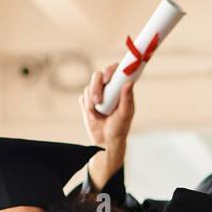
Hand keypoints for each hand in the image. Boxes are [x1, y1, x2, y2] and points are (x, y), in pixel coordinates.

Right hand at [79, 61, 133, 191]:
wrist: (106, 140)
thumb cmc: (120, 127)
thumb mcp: (125, 113)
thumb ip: (127, 98)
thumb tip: (129, 83)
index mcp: (119, 88)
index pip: (114, 70)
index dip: (110, 70)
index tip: (107, 79)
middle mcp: (107, 88)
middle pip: (98, 75)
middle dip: (96, 87)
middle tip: (98, 100)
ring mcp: (96, 93)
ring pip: (88, 87)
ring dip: (91, 101)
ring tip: (97, 114)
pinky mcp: (87, 101)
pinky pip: (83, 98)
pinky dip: (86, 107)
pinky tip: (93, 115)